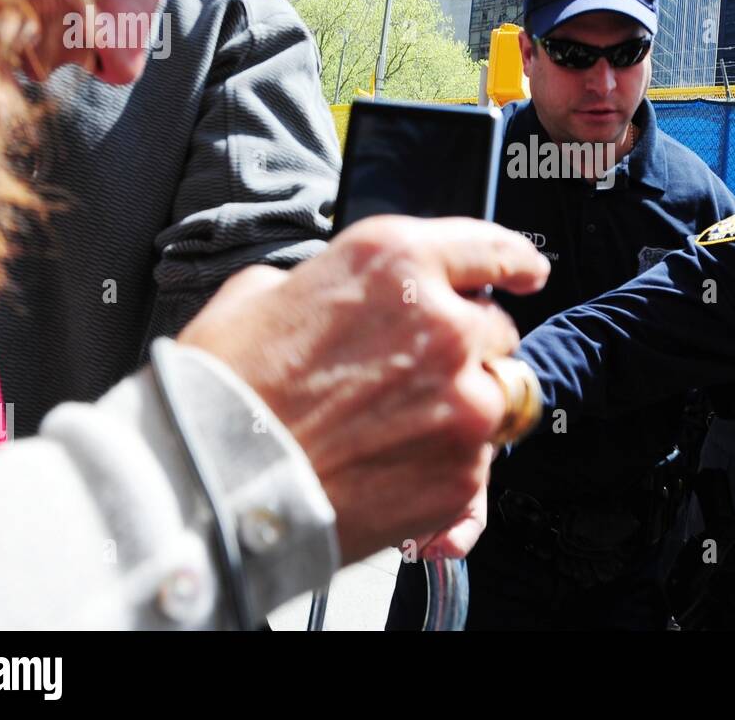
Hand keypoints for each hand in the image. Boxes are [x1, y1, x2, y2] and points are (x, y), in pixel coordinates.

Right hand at [180, 215, 548, 564]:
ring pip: (494, 398)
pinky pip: (477, 463)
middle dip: (464, 348)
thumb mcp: (262, 294)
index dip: (514, 261)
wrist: (208, 485)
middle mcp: (443, 325)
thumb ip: (326, 283)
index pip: (489, 248)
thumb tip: (345, 297)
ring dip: (459, 408)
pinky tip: (391, 468)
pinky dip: (446, 465)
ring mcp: (461, 402)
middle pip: (495, 330)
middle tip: (409, 376)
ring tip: (394, 430)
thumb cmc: (222, 392)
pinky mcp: (461, 472)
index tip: (527, 271)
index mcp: (396, 263)